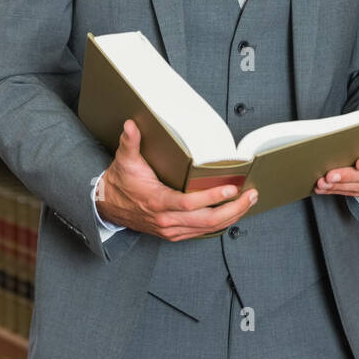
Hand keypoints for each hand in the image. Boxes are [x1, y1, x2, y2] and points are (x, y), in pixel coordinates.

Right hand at [97, 119, 257, 241]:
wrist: (108, 207)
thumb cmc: (120, 183)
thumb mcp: (124, 161)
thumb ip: (130, 142)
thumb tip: (131, 125)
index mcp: (157, 202)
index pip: (189, 203)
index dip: (212, 197)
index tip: (231, 188)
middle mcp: (166, 220)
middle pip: (207, 220)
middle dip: (233, 209)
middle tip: (250, 195)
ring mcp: (171, 230)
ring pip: (208, 228)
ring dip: (231, 216)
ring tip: (248, 202)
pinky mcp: (174, 233)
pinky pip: (202, 232)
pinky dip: (220, 223)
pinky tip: (232, 213)